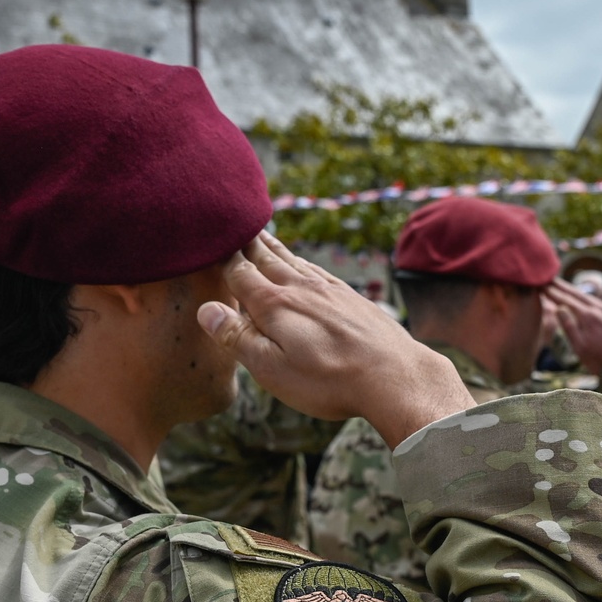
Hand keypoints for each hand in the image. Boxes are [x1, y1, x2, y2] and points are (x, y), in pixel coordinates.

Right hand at [199, 232, 473, 447]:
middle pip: (265, 257)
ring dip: (272, 245)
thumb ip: (237, 337)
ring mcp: (328, 289)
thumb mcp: (272, 369)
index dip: (220, 256)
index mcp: (274, 304)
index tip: (205, 240)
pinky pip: (317, 270)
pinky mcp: (351, 297)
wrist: (395, 376)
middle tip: (230, 221)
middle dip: (244, 240)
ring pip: (292, 260)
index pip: (238, 271)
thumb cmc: (329, 380)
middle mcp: (300, 287)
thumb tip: (206, 309)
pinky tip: (303, 264)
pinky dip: (301, 261)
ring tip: (259, 234)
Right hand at [543, 281, 601, 376]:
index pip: (566, 301)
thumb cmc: (601, 361)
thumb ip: (569, 326)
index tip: (543, 285)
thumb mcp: (580, 347)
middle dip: (563, 287)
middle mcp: (600, 310)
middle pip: (578, 295)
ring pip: (591, 299)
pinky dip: (591, 301)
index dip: (554, 293)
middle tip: (552, 279)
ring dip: (578, 292)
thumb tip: (559, 308)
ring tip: (567, 287)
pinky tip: (589, 301)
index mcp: (587, 317)